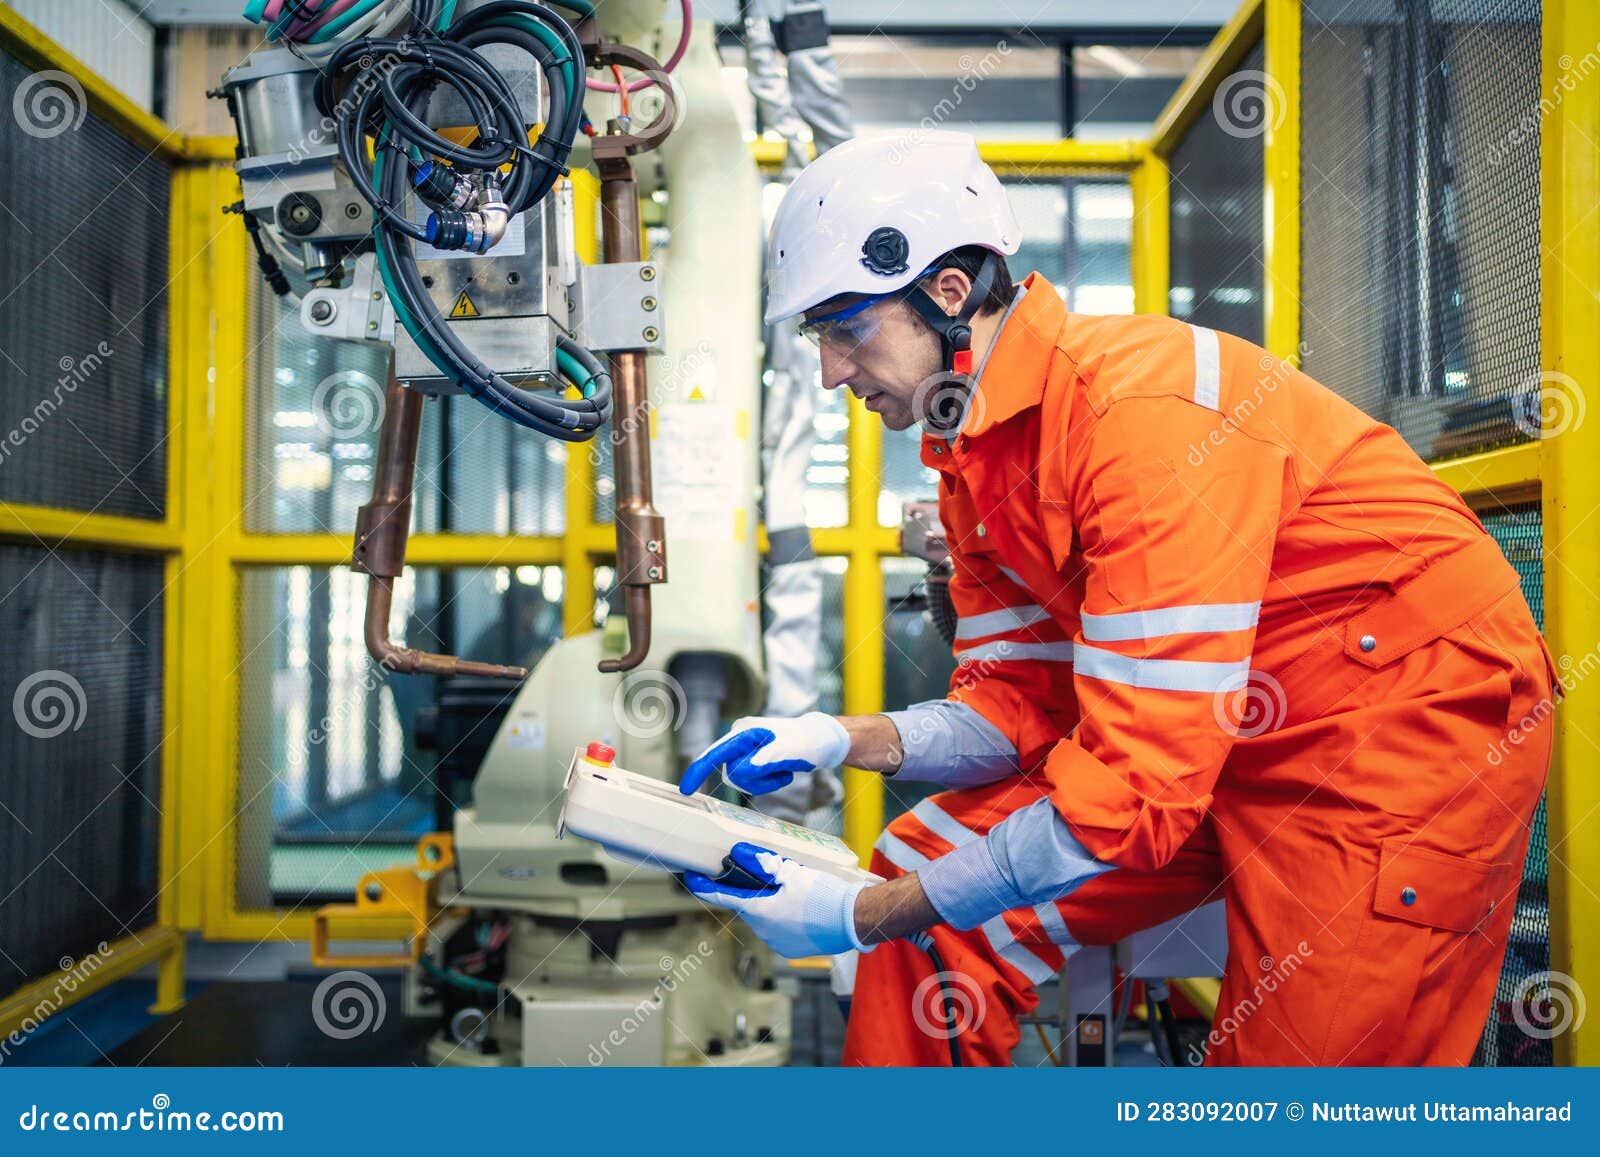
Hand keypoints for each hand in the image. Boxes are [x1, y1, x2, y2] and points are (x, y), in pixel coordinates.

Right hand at [678, 712, 849, 795]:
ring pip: (742, 782)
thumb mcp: (788, 750)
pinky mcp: (753, 761)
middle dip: (755, 779)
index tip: (685, 791)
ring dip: (764, 783)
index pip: (714, 754)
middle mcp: (739, 742)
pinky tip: (783, 773)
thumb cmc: (806, 741)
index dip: (697, 772)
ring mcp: (746, 752)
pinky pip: (752, 783)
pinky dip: (768, 783)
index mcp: (742, 733)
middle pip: (731, 774)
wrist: (822, 741)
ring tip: (784, 770)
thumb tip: (743, 771)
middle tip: (780, 771)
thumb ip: (765, 760)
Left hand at [684, 843, 872, 958]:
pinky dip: (783, 917)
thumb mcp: (794, 872)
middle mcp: (765, 932)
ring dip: (769, 904)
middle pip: (748, 906)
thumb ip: (764, 864)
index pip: (725, 896)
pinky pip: (779, 930)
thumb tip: (740, 855)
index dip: (706, 887)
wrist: (858, 919)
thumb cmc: (826, 895)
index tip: (692, 879)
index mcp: (761, 912)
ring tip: (790, 889)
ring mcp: (780, 944)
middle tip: (761, 875)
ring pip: (764, 918)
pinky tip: (799, 906)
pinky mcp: (794, 949)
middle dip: (751, 891)